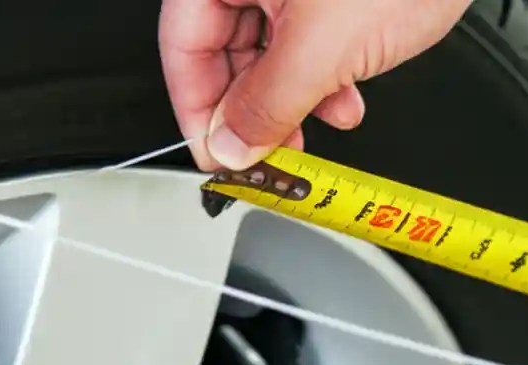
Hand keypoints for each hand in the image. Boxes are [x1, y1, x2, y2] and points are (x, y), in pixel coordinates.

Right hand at [159, 0, 471, 170]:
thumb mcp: (323, 47)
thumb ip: (269, 103)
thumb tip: (233, 145)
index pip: (182, 42)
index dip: (196, 109)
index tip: (217, 158)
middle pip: (223, 50)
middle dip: (252, 111)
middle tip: (267, 157)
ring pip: (269, 52)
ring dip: (291, 102)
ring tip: (313, 132)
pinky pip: (307, 43)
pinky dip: (323, 80)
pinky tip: (345, 102)